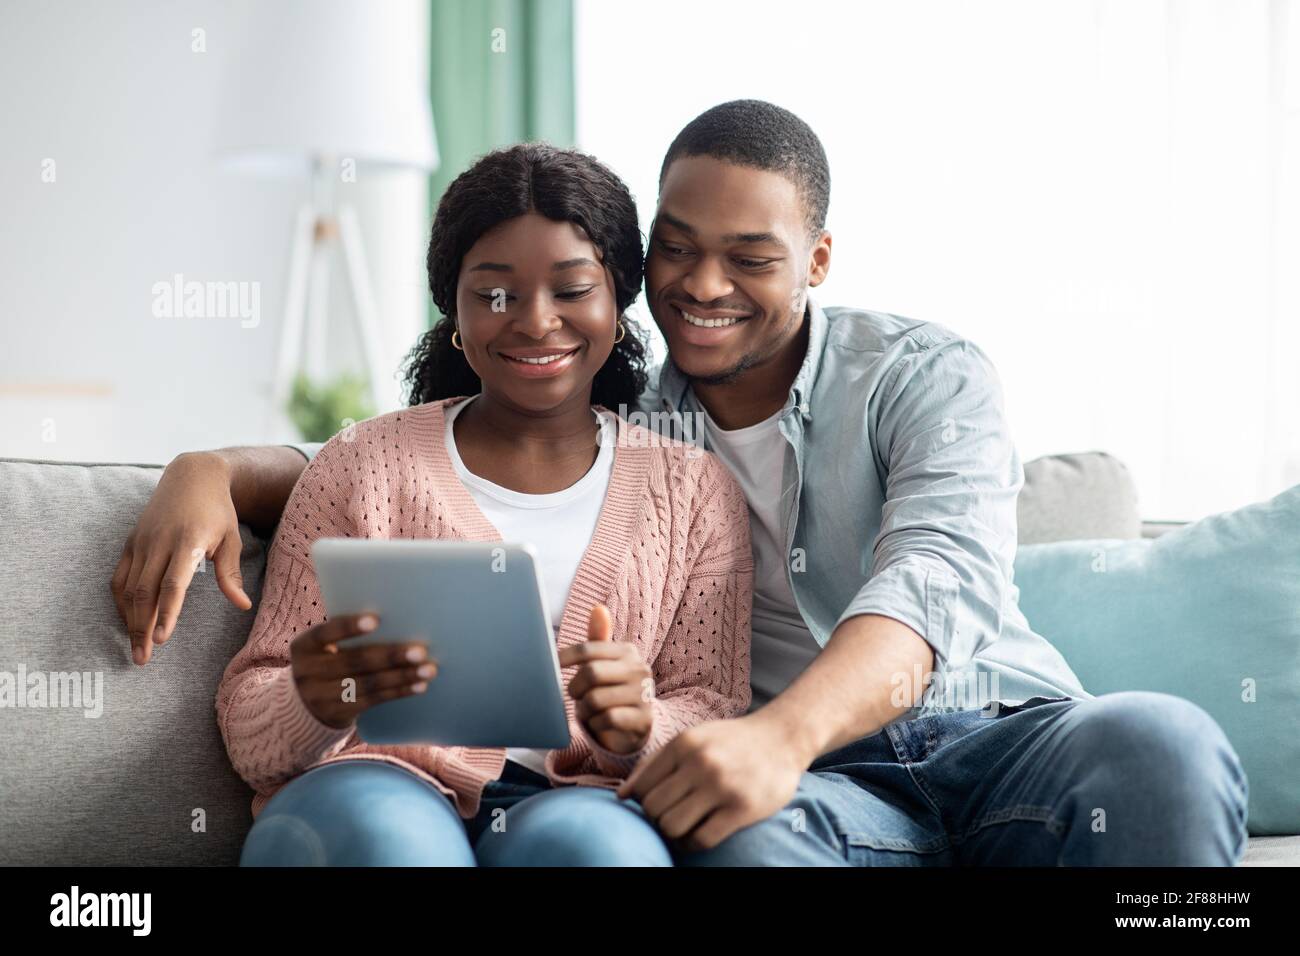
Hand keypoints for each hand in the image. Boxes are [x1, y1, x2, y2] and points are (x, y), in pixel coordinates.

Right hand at [111, 451, 250, 665]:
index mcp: (187, 541)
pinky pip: (120, 577)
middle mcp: (159, 543)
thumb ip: (231, 573)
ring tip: (135, 648)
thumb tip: (243, 605)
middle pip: (145, 592)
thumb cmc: (218, 510)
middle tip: (143, 658)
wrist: (191, 476)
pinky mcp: (130, 542)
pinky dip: (120, 602)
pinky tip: (127, 621)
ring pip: (129, 588)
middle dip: (142, 627)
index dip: (167, 613)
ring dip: (130, 620)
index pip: (173, 584)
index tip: (162, 640)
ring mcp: (141, 542)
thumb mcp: (231, 538)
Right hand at [289, 613, 436, 728]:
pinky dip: (399, 691)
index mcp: (304, 646)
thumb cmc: (325, 661)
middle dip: (390, 656)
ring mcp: (322, 697)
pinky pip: (374, 700)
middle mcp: (308, 672)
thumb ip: (346, 635)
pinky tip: (420, 685)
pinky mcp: (339, 713)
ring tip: (428, 669)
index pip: (325, 633)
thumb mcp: (322, 648)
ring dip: (402, 676)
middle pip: (354, 662)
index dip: (349, 627)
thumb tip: (399, 619)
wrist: (302, 707)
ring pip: (368, 684)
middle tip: (420, 650)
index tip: (376, 620)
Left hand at [558, 604, 653, 754]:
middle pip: (590, 674)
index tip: (552, 667)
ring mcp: (644, 694)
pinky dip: (596, 724)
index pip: (588, 650)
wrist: (636, 724)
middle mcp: (639, 669)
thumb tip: (598, 608)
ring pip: (595, 700)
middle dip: (575, 688)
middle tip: (575, 695)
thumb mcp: (605, 663)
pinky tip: (600, 723)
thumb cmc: (612, 688)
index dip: (564, 658)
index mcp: (627, 651)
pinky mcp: (643, 719)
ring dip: (584, 710)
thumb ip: (598, 638)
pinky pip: (606, 719)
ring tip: (588, 711)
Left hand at [616, 712, 804, 850]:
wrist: (782, 737)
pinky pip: (701, 839)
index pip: (642, 787)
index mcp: (684, 743)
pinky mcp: (742, 808)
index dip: (644, 802)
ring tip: (683, 827)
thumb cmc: (730, 741)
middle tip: (670, 817)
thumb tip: (622, 796)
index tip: (658, 804)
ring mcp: (721, 786)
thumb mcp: (692, 739)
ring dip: (673, 833)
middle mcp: (700, 762)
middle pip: (654, 809)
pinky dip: (693, 844)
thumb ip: (656, 763)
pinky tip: (698, 835)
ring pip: (672, 826)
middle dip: (657, 819)